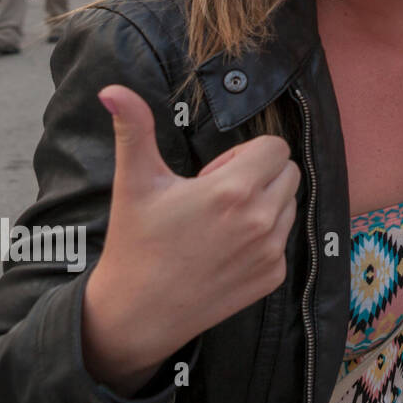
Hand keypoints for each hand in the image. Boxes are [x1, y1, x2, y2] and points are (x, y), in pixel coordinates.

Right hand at [81, 85, 300, 388]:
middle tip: (216, 196)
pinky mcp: (275, 276)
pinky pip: (285, 238)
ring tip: (221, 223)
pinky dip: (264, 237)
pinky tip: (226, 249)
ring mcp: (271, 251)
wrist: (138, 312)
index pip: (276, 147)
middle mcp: (261, 220)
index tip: (214, 174)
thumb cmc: (136, 242)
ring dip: (264, 204)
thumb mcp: (135, 182)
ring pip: (290, 204)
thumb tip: (113, 90)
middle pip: (288, 172)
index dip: (245, 154)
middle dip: (260, 175)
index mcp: (234, 190)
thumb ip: (134, 129)